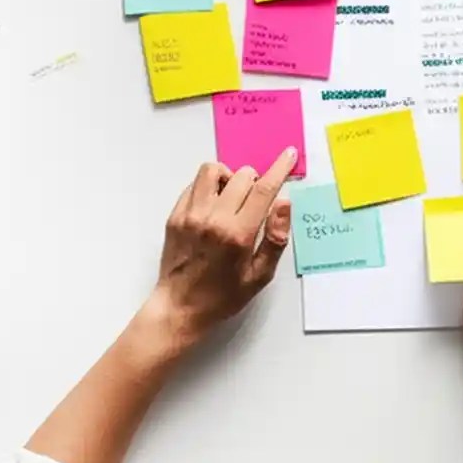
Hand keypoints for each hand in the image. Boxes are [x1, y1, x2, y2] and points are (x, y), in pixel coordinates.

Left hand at [144, 148, 298, 351]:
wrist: (179, 307)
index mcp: (237, 234)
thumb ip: (276, 238)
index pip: (263, 190)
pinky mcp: (175, 216)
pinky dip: (208, 187)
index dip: (279, 169)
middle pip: (241, 176)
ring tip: (232, 197)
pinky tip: (214, 206)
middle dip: (255, 180)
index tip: (288, 156)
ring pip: (212, 171)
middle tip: (255, 200)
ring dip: (229, 177)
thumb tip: (284, 203)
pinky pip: (193, 185)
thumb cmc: (224, 295)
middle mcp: (212, 219)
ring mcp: (190, 215)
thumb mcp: (260, 275)